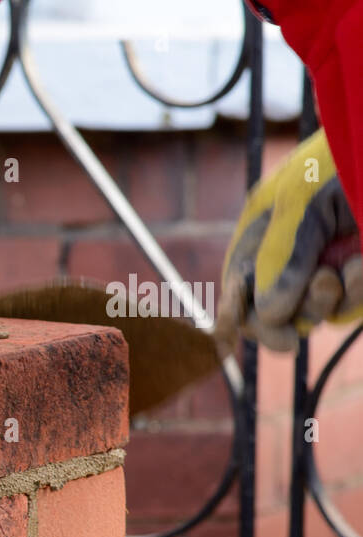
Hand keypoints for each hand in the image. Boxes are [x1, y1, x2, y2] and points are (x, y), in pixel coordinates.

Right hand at [217, 129, 361, 351]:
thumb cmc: (346, 158)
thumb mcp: (301, 201)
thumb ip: (278, 257)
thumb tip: (268, 314)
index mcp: (263, 232)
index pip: (236, 286)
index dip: (231, 314)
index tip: (229, 337)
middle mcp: (292, 256)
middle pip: (269, 313)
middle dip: (280, 319)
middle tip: (293, 327)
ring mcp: (329, 267)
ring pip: (312, 314)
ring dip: (326, 301)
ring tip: (346, 268)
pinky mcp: (360, 274)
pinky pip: (350, 307)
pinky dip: (357, 294)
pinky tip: (362, 265)